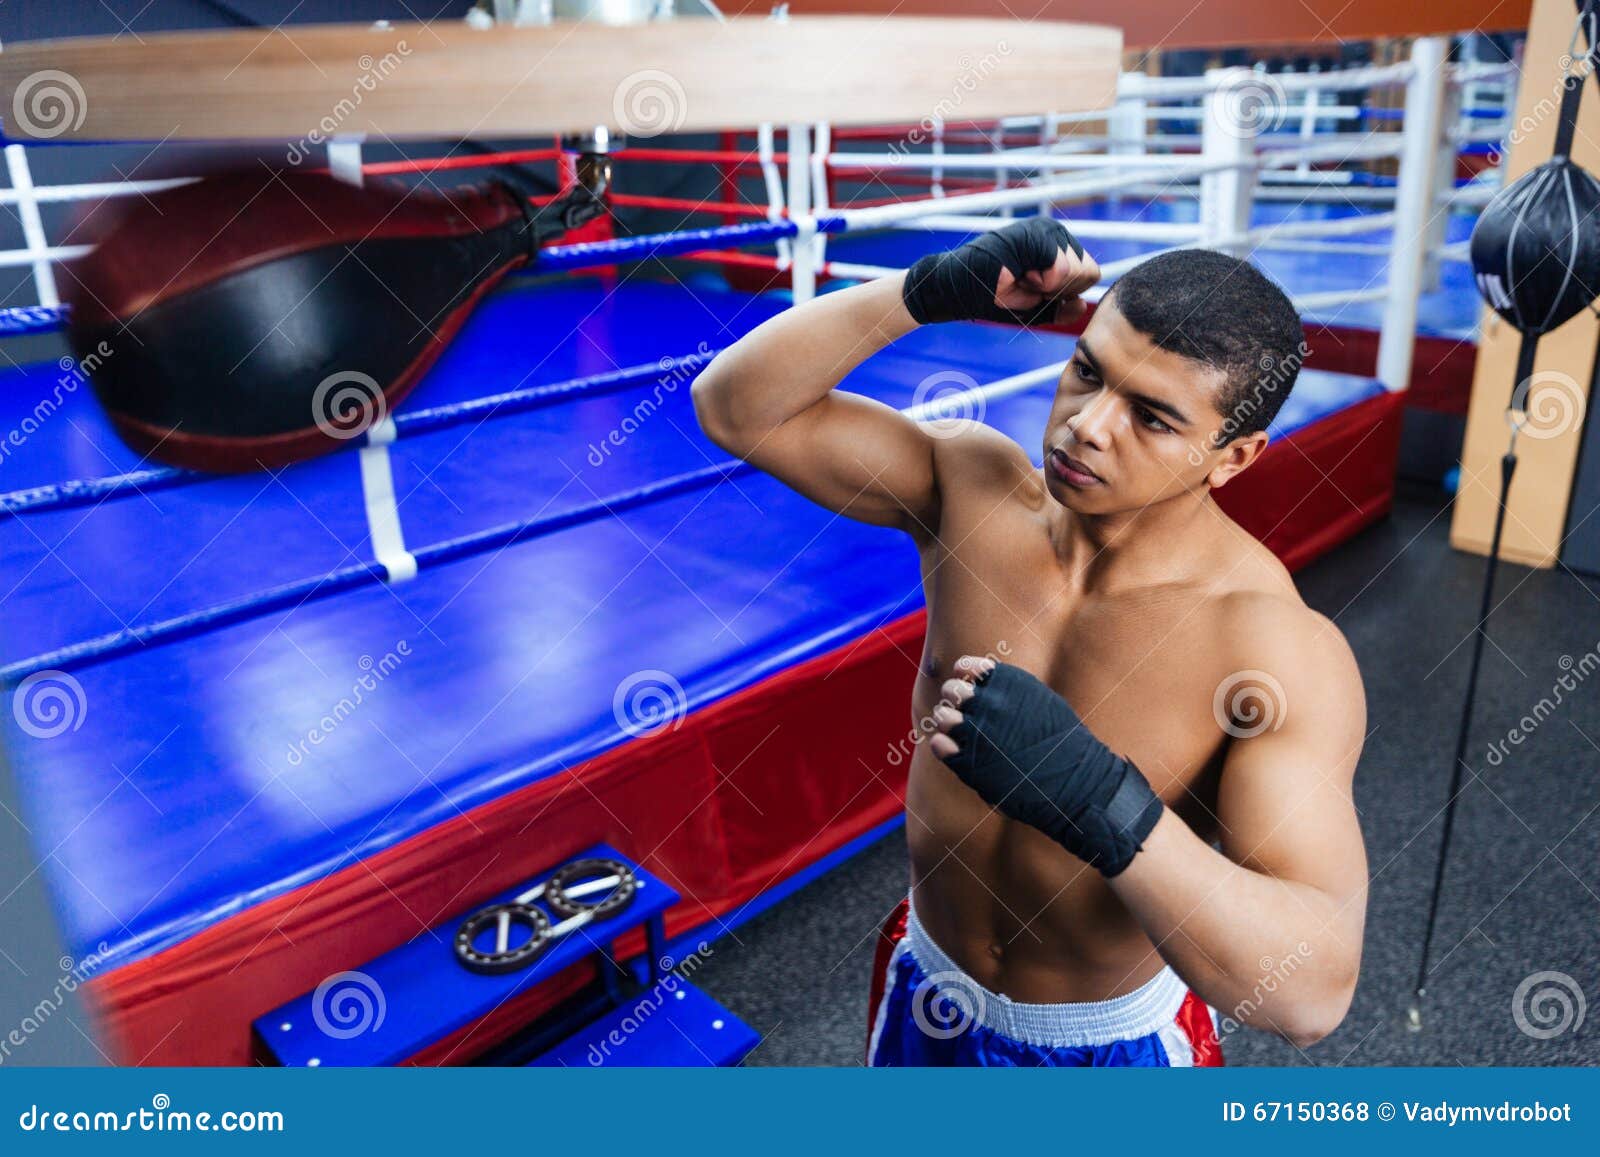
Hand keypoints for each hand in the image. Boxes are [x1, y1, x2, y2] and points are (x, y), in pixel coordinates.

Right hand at [901, 218, 1099, 327]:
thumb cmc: (990, 297)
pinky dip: (1042, 284)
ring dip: (1048, 288)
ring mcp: (1044, 230)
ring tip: (1020, 280)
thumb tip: (1081, 304)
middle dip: (1060, 292)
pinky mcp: (1035, 235)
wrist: (956, 290)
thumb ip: (1060, 307)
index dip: (1066, 295)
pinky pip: (1061, 269)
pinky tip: (1019, 276)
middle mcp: (1054, 232)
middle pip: (1088, 274)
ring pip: (1076, 271)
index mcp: (1057, 245)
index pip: (1089, 275)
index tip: (1036, 293)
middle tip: (1027, 287)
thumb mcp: (1033, 308)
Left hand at [930, 658, 1162, 876]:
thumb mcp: (1042, 702)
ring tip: (962, 734)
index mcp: (1010, 685)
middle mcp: (991, 704)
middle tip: (968, 715)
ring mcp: (978, 733)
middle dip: (955, 700)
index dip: (964, 676)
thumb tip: (983, 680)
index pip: (966, 666)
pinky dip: (943, 746)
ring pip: (941, 716)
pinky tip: (958, 751)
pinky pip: (939, 744)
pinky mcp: (970, 763)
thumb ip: (1013, 690)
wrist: (1076, 783)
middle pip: (951, 689)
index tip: (974, 688)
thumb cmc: (1061, 743)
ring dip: (947, 723)